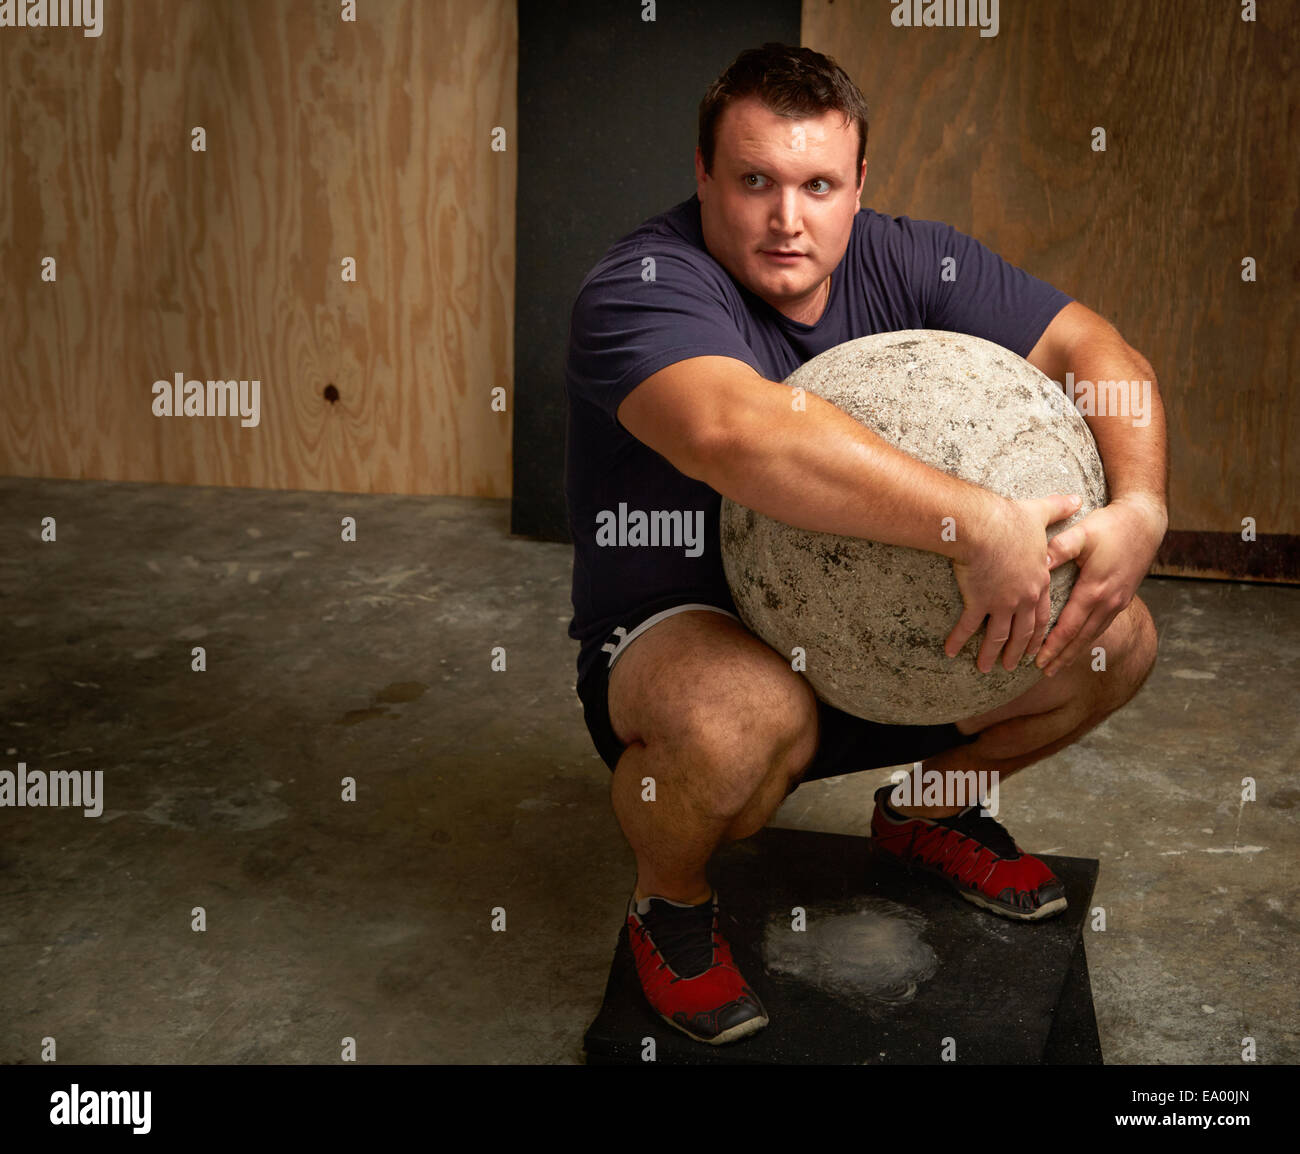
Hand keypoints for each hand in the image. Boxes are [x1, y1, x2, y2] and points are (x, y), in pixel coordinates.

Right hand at [946, 492, 1083, 673]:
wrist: (983, 527)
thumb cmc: (1009, 518)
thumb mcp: (1039, 513)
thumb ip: (1058, 509)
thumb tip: (1076, 498)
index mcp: (1037, 580)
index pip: (1042, 613)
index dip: (1039, 632)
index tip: (1036, 645)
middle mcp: (1023, 597)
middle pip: (1023, 632)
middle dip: (1019, 651)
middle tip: (1012, 665)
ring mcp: (1001, 603)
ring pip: (999, 636)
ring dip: (992, 654)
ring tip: (985, 668)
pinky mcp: (978, 602)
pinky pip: (968, 627)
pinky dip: (959, 641)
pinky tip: (950, 651)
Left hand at [1034, 495, 1166, 676]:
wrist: (1145, 523)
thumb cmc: (1110, 527)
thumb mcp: (1082, 533)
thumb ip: (1059, 548)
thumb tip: (1038, 563)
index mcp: (1094, 590)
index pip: (1069, 627)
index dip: (1052, 646)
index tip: (1037, 660)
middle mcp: (1108, 602)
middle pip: (1081, 638)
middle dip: (1062, 656)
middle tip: (1044, 671)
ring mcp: (1118, 602)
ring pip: (1093, 634)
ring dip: (1075, 651)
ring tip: (1058, 665)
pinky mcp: (1122, 598)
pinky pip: (1101, 625)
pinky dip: (1087, 638)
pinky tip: (1078, 643)